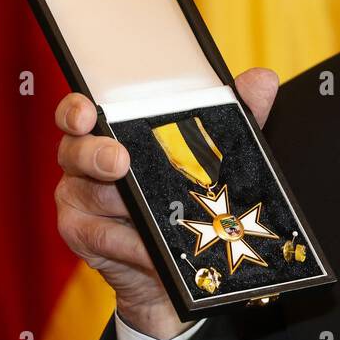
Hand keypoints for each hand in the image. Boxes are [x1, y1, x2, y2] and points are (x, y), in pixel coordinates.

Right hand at [53, 68, 280, 339]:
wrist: (184, 259)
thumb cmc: (189, 193)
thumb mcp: (217, 151)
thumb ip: (235, 115)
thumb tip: (263, 79)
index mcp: (112, 130)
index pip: (81, 112)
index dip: (76, 110)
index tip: (88, 112)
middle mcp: (85, 160)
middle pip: (76, 151)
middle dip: (98, 153)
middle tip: (121, 161)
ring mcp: (79, 198)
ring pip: (95, 195)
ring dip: (129, 206)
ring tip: (159, 214)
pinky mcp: (82, 235)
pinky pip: (104, 237)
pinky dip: (134, 244)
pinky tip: (155, 250)